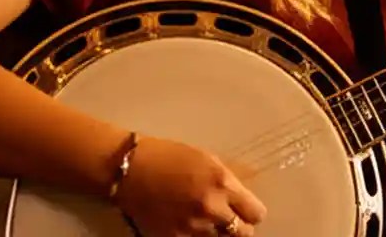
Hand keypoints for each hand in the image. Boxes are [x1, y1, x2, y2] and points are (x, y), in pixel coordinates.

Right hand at [118, 136, 265, 235]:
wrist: (129, 170)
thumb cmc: (168, 156)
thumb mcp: (206, 160)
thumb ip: (229, 180)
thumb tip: (247, 193)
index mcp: (222, 184)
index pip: (256, 213)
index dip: (252, 212)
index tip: (245, 209)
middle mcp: (211, 209)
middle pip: (244, 233)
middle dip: (239, 225)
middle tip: (229, 218)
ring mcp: (192, 228)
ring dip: (217, 232)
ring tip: (205, 220)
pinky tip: (188, 225)